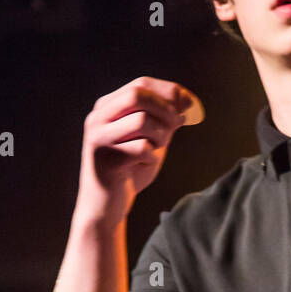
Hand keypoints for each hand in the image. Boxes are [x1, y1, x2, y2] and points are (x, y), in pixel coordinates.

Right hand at [75, 76, 202, 219]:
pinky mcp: (104, 159)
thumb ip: (165, 120)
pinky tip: (144, 165)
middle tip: (179, 125)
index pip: (141, 84)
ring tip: (156, 150)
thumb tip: (188, 100)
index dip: (170, 91)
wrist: (106, 207)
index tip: (192, 104)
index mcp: (108, 107)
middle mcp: (98, 118)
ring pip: (141, 119)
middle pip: (137, 94)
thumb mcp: (151, 140)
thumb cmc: (130, 171)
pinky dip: (151, 157)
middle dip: (166, 108)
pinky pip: (141, 148)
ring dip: (160, 135)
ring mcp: (98, 137)